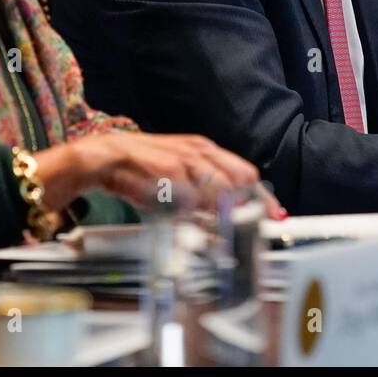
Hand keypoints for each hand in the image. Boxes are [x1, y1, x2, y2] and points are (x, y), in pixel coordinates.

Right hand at [35, 131, 267, 214]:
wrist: (103, 158)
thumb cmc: (141, 171)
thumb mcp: (178, 178)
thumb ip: (203, 192)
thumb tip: (226, 213)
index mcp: (206, 150)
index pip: (246, 172)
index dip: (262, 197)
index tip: (275, 216)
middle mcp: (199, 151)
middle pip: (240, 179)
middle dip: (247, 205)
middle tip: (246, 226)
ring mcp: (184, 159)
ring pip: (220, 187)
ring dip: (224, 210)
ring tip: (218, 226)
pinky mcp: (167, 170)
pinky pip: (192, 195)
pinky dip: (197, 210)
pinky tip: (192, 218)